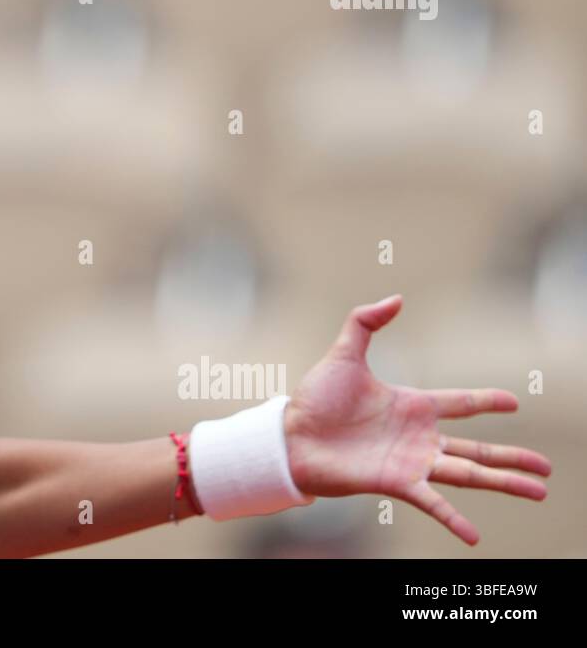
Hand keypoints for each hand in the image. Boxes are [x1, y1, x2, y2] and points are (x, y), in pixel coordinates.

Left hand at [283, 295, 551, 544]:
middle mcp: (418, 438)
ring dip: (504, 484)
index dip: (486, 401)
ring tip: (539, 491)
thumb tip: (396, 297)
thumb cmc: (314, 400)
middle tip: (546, 468)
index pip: (459, 403)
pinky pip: (432, 502)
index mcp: (412, 406)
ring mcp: (410, 462)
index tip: (514, 401)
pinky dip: (453, 519)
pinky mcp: (395, 483)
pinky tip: (475, 537)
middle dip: (512, 458)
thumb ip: (365, 322)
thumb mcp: (343, 354)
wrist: (289, 436)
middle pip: (476, 449)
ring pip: (468, 475)